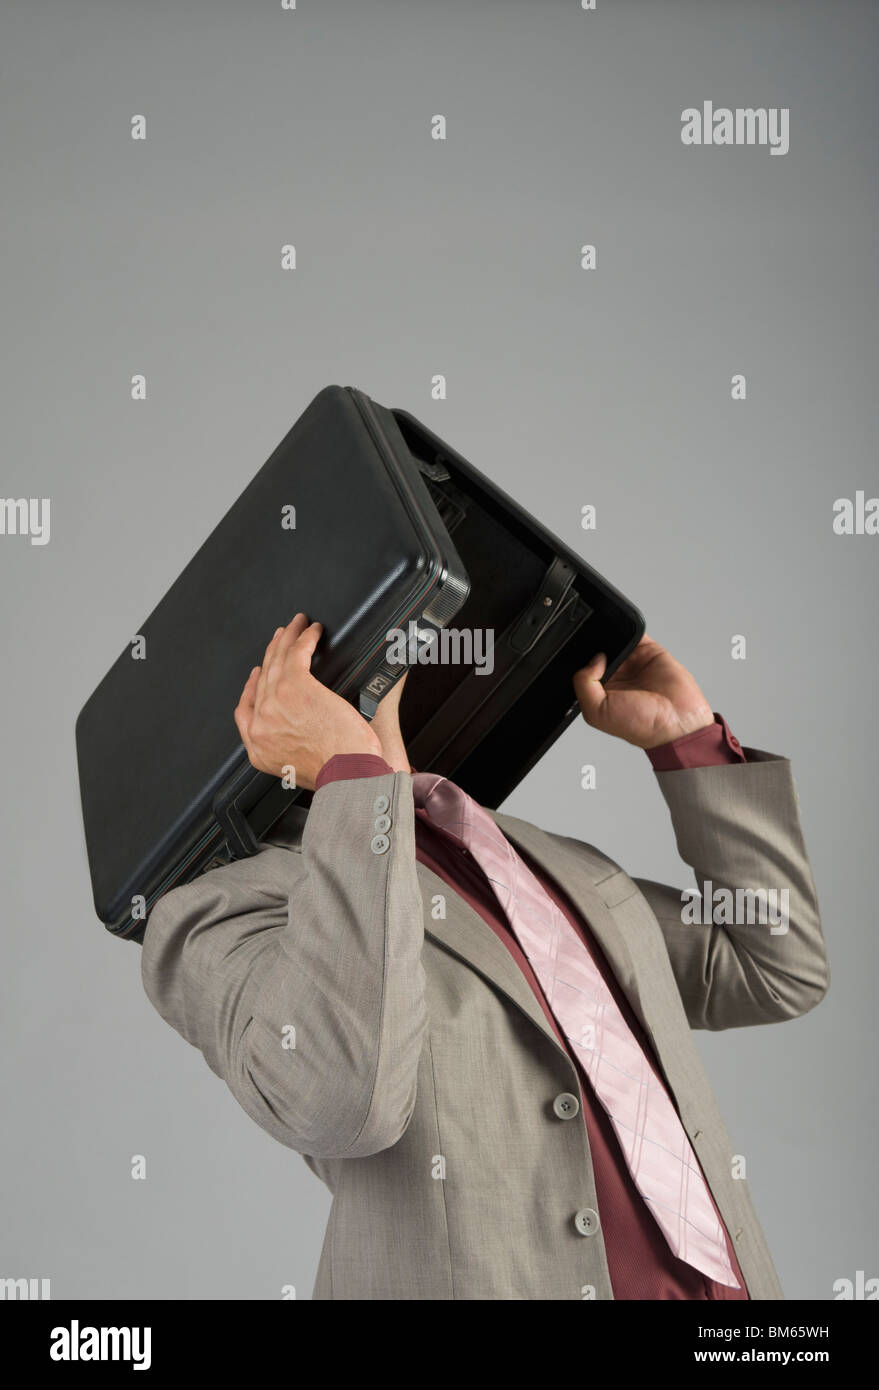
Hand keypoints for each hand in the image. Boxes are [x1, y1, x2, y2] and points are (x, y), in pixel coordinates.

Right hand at [234, 613, 382, 788]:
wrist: (348, 774)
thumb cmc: (339, 774)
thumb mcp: (301, 769)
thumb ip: (291, 749)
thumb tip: (300, 732)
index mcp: (259, 749)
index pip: (244, 712)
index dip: (250, 688)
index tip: (257, 676)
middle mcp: (260, 725)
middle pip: (263, 681)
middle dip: (271, 656)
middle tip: (279, 640)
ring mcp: (274, 704)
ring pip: (277, 662)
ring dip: (287, 639)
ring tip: (296, 626)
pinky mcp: (295, 687)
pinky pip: (296, 654)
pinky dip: (304, 639)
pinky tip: (311, 631)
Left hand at [572, 635, 714, 749]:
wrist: (676, 721)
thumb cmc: (641, 726)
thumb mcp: (597, 712)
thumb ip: (584, 684)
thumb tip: (592, 659)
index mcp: (599, 691)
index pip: (580, 669)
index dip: (576, 661)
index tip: (574, 653)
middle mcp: (615, 676)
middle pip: (596, 651)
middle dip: (592, 645)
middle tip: (591, 644)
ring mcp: (631, 662)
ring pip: (613, 638)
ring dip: (609, 634)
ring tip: (608, 639)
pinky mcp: (648, 651)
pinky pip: (635, 632)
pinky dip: (628, 627)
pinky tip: (623, 631)